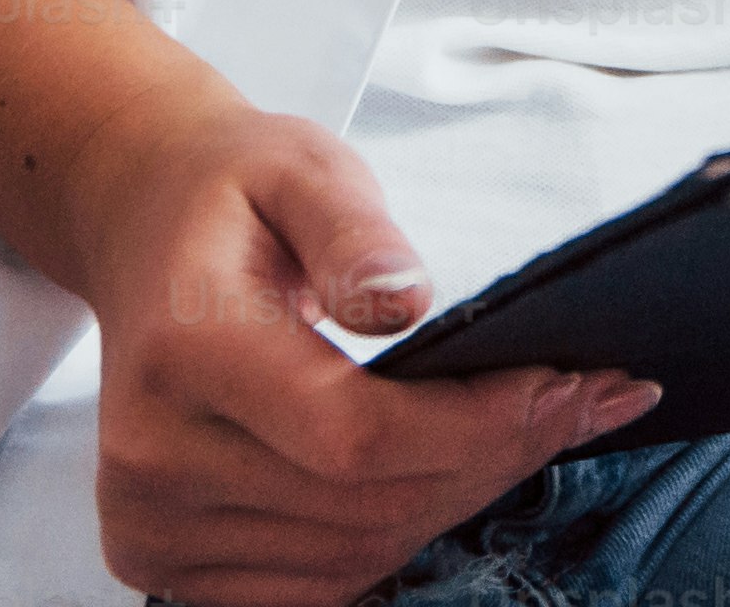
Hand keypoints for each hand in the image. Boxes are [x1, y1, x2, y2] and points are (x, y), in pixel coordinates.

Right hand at [55, 81, 656, 605]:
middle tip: (585, 400)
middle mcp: (153, 455)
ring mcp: (152, 520)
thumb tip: (405, 300)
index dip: (475, 427)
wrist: (144, 230)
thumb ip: (355, 231)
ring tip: (532, 428)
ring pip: (353, 553)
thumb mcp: (302, 166)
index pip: (354, 436)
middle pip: (364, 504)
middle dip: (493, 458)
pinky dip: (397, 534)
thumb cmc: (234, 195)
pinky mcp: (162, 558)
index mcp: (184, 352)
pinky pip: (316, 582)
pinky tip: (451, 472)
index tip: (565, 382)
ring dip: (458, 498)